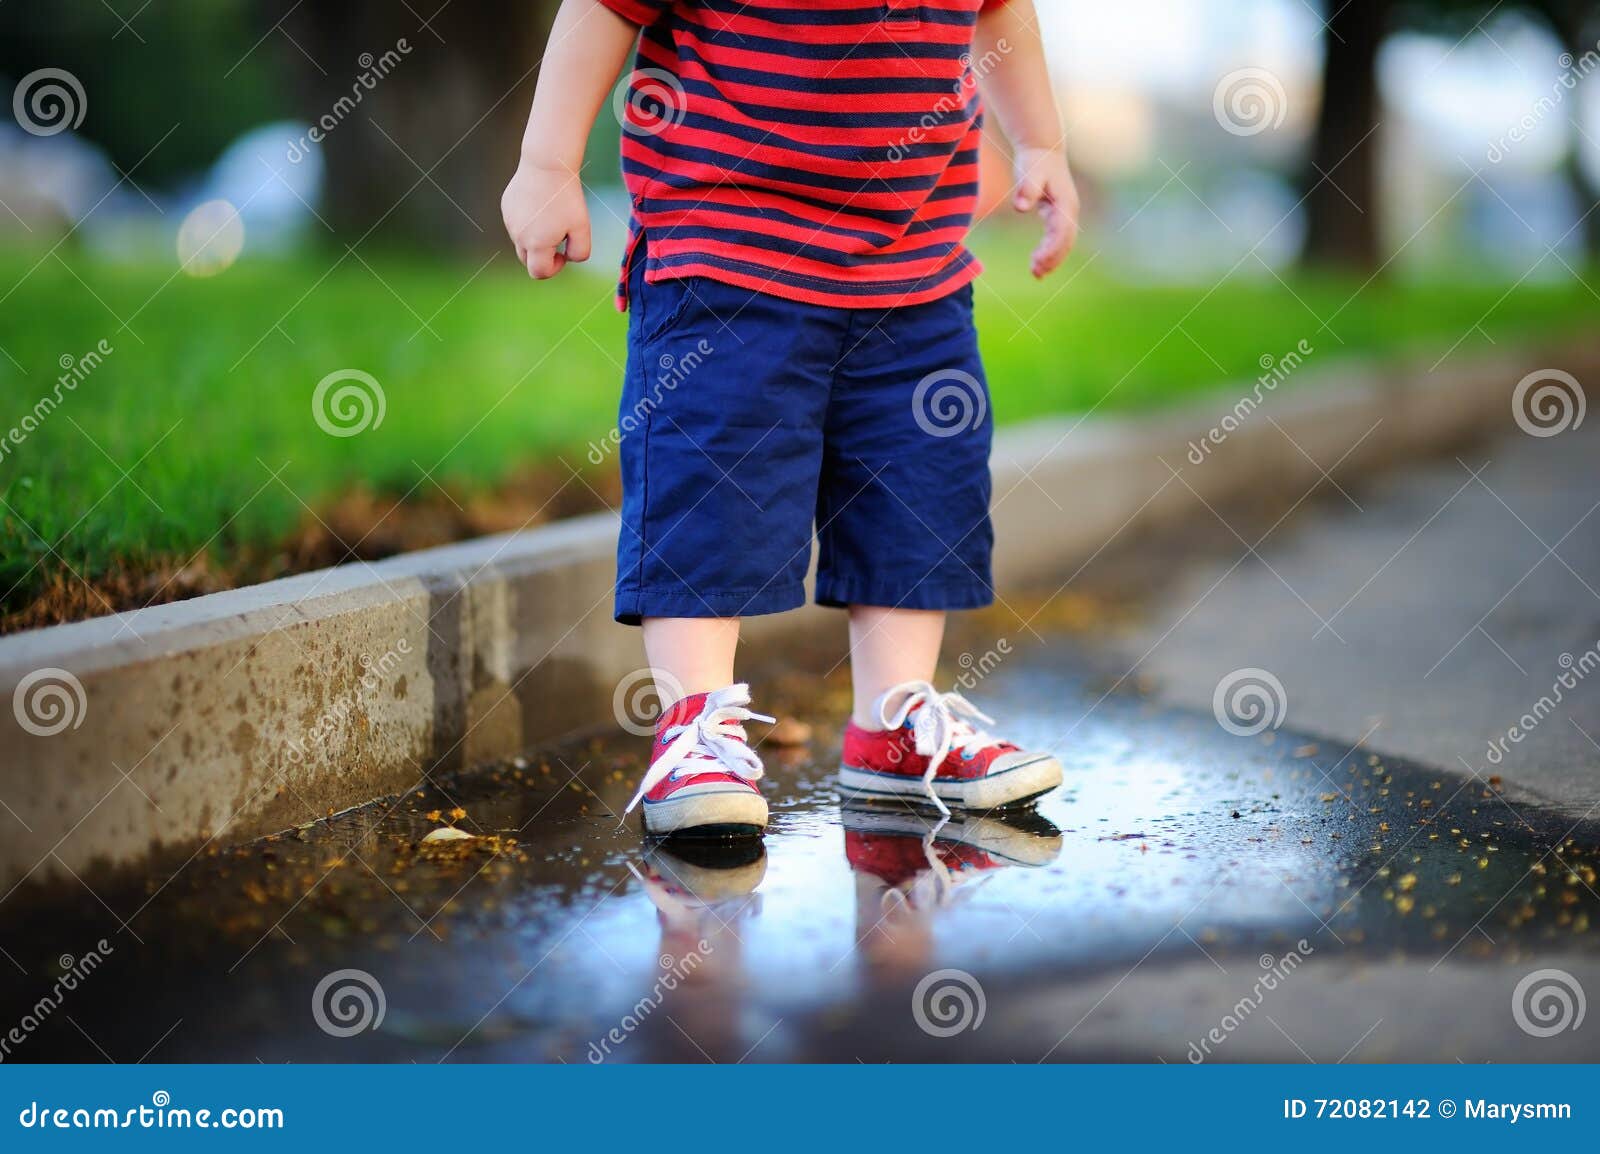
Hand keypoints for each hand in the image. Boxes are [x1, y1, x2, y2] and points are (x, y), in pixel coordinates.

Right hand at [501, 159, 590, 279]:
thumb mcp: (583, 228)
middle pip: (528, 260)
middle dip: (544, 256)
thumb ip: (580, 252)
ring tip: (551, 217)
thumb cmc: (567, 197)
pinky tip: (541, 205)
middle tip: (560, 237)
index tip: (563, 253)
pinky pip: (517, 224)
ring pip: (521, 242)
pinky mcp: (506, 208)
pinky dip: (528, 222)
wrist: (547, 165)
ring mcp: (509, 221)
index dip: (554, 269)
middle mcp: (518, 236)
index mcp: (536, 244)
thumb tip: (567, 258)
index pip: (539, 272)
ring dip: (536, 238)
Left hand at [1012, 146, 1078, 278]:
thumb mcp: (1029, 173)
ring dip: (1052, 260)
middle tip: (1035, 273)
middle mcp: (1070, 211)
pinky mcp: (1058, 216)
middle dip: (1053, 259)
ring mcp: (1066, 214)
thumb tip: (1021, 207)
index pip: (1061, 232)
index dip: (1050, 248)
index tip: (1036, 260)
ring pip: (1064, 243)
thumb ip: (1026, 190)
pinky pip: (1057, 239)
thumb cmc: (1034, 162)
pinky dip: (1050, 253)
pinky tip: (1037, 265)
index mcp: (1066, 203)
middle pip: (1066, 242)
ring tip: (1036, 274)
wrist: (1041, 150)